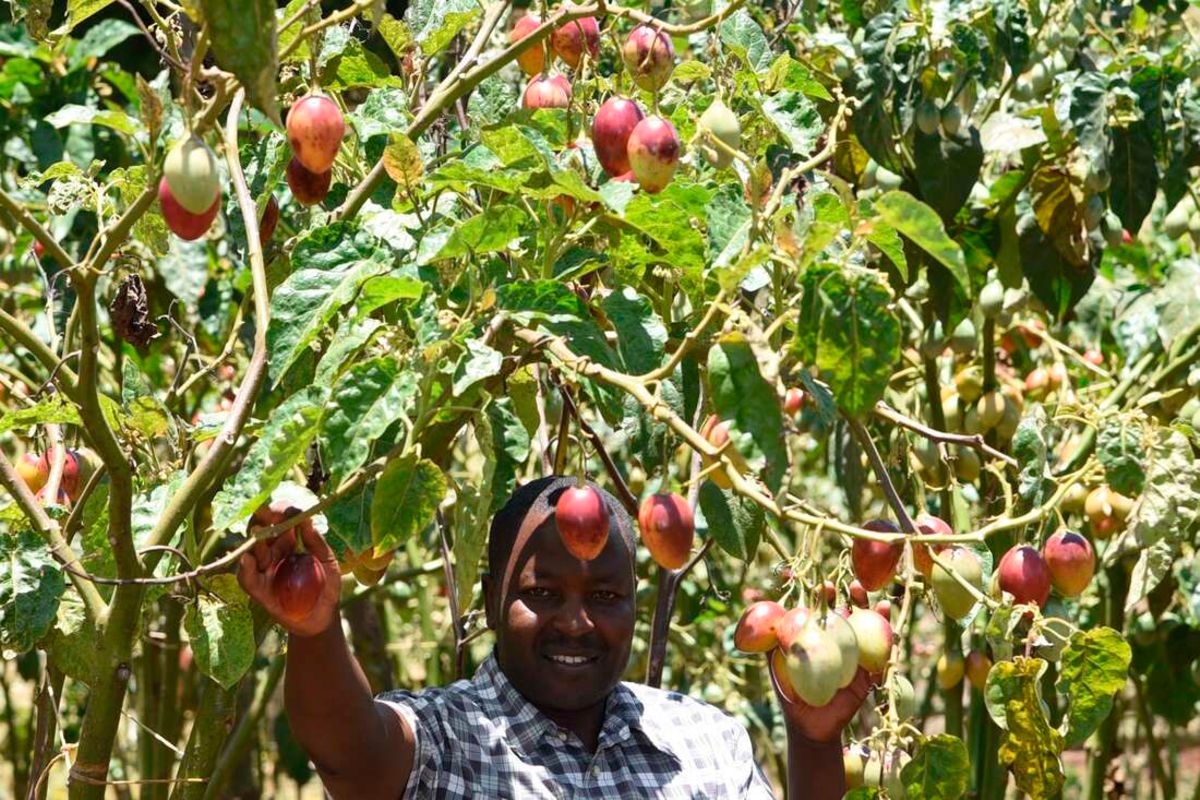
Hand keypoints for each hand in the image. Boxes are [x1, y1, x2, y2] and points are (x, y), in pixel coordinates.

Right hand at [237, 503, 341, 637]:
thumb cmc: (327, 586)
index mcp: (290, 541)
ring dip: (255, 542)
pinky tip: (249, 559)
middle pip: (259, 530)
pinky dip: (244, 568)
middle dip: (262, 520)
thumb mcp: (328, 561)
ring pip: (252, 551)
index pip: (278, 520)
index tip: (284, 508)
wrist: (322, 618)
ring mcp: (264, 570)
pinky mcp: (259, 590)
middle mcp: (273, 552)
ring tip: (259, 533)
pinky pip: (247, 578)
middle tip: (266, 514)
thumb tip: (306, 517)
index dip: (278, 510)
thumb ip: (316, 541)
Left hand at [767, 592, 889, 742]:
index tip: (825, 586)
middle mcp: (839, 640)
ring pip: (870, 629)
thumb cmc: (791, 691)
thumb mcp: (778, 663)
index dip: (825, 596)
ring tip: (881, 603)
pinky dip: (889, 643)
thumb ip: (774, 641)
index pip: (824, 608)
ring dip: (877, 614)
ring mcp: (855, 656)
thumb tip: (765, 617)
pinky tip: (892, 635)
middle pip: (851, 611)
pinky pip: (881, 657)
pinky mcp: (868, 674)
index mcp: (819, 634)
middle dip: (856, 596)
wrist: (808, 724)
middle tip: (856, 586)